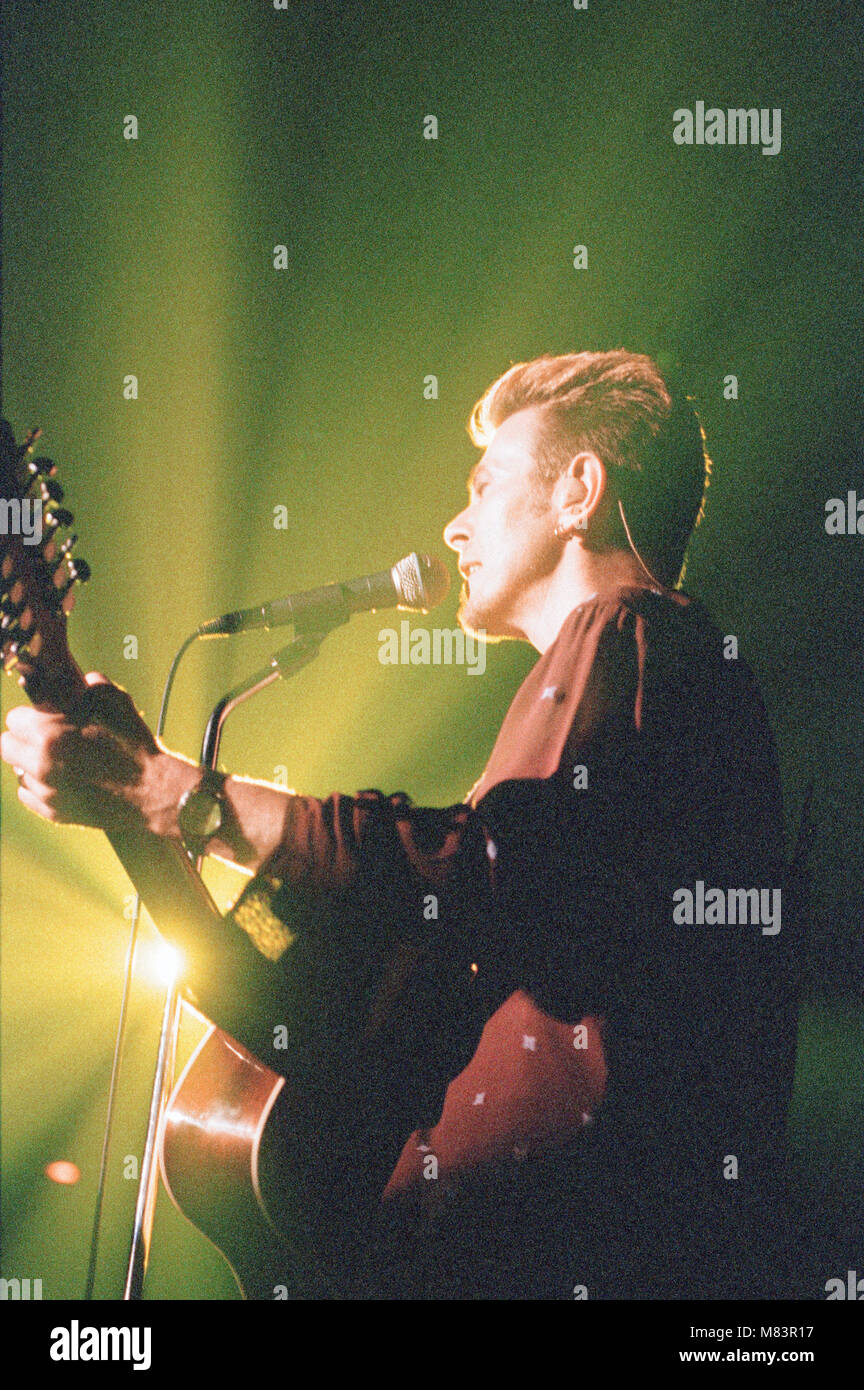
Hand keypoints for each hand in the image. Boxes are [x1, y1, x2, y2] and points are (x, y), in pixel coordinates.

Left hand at [1, 672, 162, 830]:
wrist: (152, 791)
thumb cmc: (134, 745)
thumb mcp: (116, 701)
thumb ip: (91, 684)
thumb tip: (82, 681)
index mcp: (49, 734)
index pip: (14, 718)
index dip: (31, 716)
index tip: (44, 718)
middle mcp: (40, 763)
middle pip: (5, 746)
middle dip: (22, 739)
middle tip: (44, 739)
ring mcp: (45, 791)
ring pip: (17, 772)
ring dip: (31, 764)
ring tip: (58, 761)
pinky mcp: (53, 812)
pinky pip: (29, 795)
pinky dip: (40, 787)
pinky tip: (61, 780)